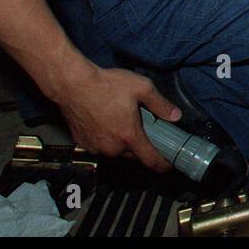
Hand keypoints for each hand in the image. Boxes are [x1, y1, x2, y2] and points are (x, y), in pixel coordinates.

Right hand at [49, 63, 180, 172]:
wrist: (72, 84)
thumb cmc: (107, 84)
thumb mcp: (142, 88)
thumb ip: (160, 104)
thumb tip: (175, 115)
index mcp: (129, 136)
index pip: (151, 160)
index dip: (162, 165)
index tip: (168, 165)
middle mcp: (112, 147)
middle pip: (133, 155)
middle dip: (140, 146)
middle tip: (144, 130)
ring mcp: (95, 147)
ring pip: (115, 151)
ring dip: (121, 142)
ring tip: (122, 122)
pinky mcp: (82, 143)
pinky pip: (99, 146)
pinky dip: (105, 138)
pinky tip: (105, 123)